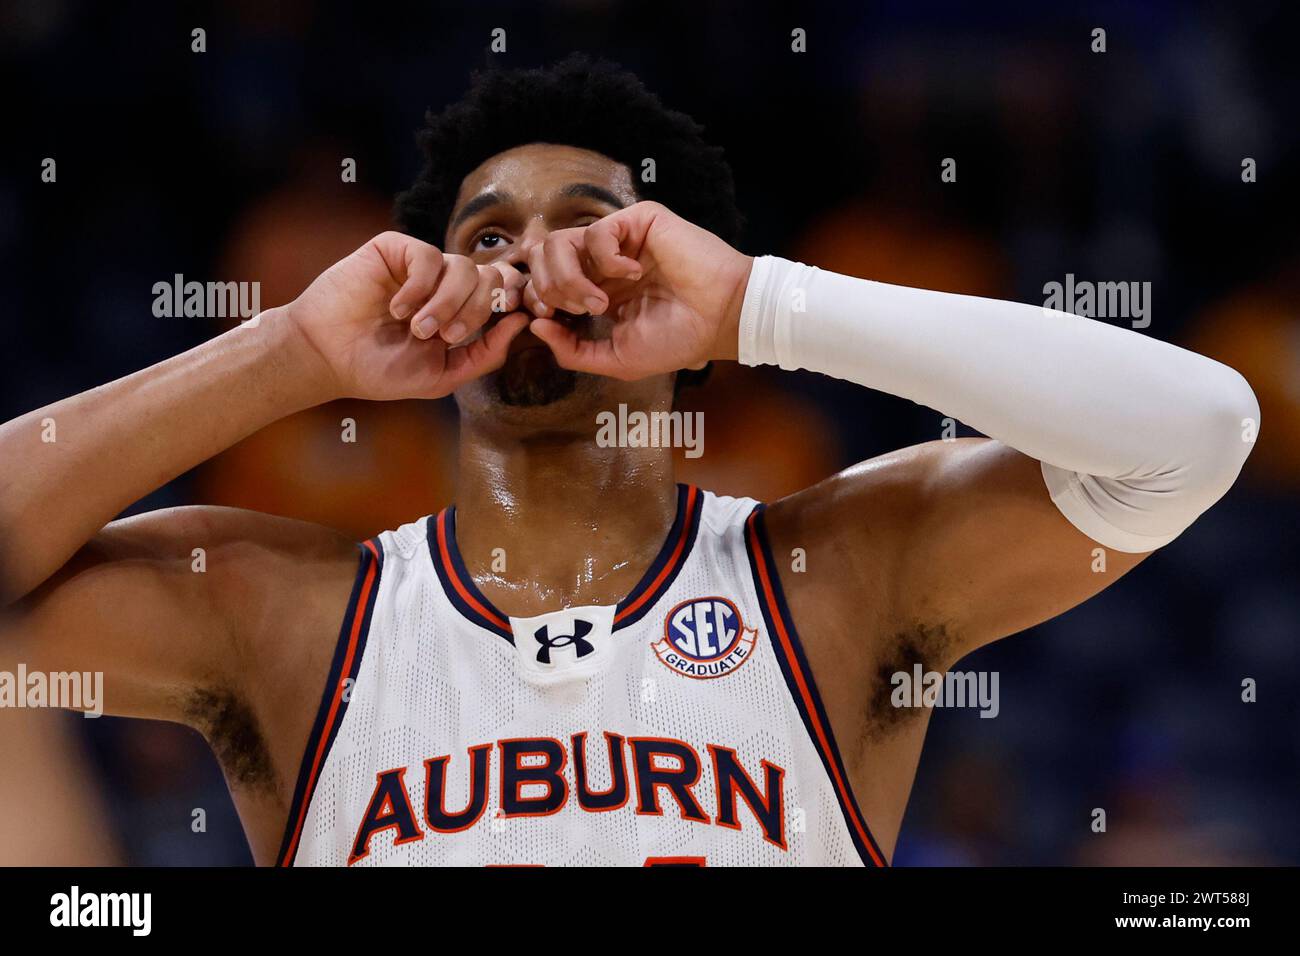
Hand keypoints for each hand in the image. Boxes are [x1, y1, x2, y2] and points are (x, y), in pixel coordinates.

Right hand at [285, 232, 528, 400]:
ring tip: (416, 328)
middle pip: (491, 277)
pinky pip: (428, 256)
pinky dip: (418, 287)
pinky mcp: (395, 250)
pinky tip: (398, 308)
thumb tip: (520, 323)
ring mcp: (421, 266)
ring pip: (463, 266)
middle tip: (445, 336)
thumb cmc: (380, 370)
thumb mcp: (442, 375)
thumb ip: (485, 355)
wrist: (327, 357)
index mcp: (462, 311)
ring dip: (445, 303)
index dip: (511, 299)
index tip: (504, 319)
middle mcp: (446, 285)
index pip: (505, 290)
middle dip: (475, 310)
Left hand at [525, 202, 752, 379]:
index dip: (538, 301)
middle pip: (540, 259)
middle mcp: (600, 264)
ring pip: (558, 242)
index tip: (554, 322)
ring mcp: (617, 241)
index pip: (542, 282)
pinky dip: (605, 260)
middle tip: (582, 310)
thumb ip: (574, 350)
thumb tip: (536, 328)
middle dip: (549, 290)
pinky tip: (633, 274)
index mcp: (594, 291)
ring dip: (569, 278)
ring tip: (600, 300)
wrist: (721, 317)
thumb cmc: (678, 338)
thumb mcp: (617, 358)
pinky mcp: (635, 222)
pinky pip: (595, 232)